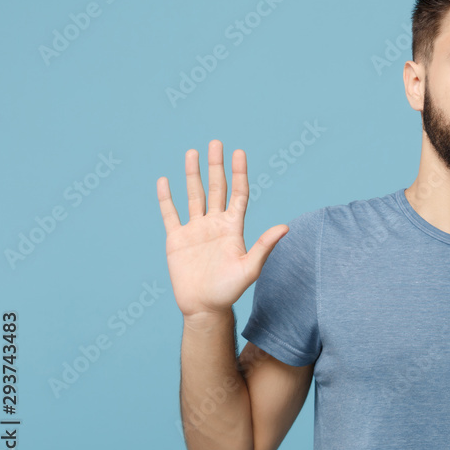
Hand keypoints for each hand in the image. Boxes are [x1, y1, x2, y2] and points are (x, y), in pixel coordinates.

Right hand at [156, 140, 288, 318]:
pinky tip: (164, 180)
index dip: (239, 173)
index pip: (238, 194)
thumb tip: (285, 227)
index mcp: (233, 227)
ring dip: (192, 174)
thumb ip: (264, 246)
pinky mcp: (176, 239)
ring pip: (194, 195)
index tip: (239, 152)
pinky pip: (170, 214)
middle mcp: (215, 224)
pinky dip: (166, 198)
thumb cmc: (229, 290)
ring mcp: (195, 230)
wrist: (204, 307)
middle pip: (216, 188)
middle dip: (216, 165)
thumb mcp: (250, 268)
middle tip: (216, 143)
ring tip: (192, 152)